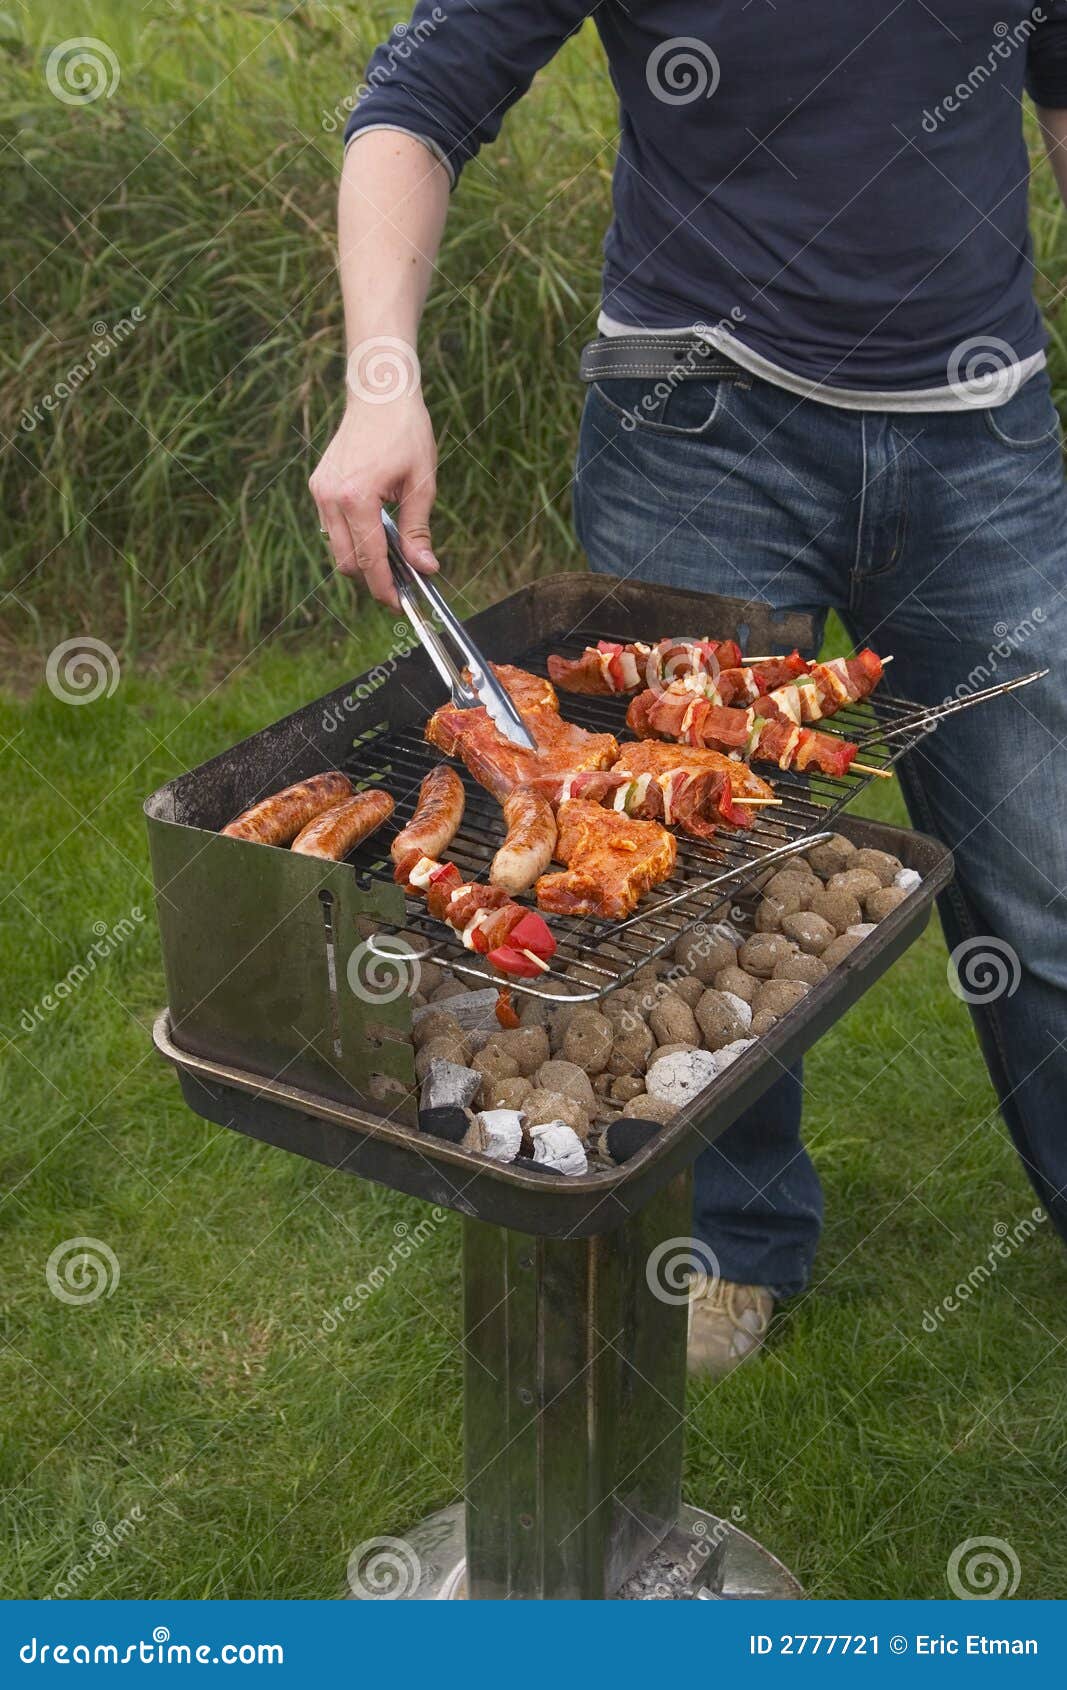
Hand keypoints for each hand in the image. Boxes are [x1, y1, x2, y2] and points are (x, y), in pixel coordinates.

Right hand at [310, 391, 439, 608]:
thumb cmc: (406, 432)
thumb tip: (425, 568)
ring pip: (336, 548)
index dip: (384, 588)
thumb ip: (418, 530)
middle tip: (400, 584)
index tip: (399, 604)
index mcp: (357, 497)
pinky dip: (352, 538)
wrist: (379, 392)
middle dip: (371, 579)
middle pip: (346, 563)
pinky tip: (375, 532)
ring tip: (391, 558)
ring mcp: (320, 491)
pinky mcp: (317, 485)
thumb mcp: (422, 483)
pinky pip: (332, 527)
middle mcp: (331, 497)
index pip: (369, 560)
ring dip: (361, 559)